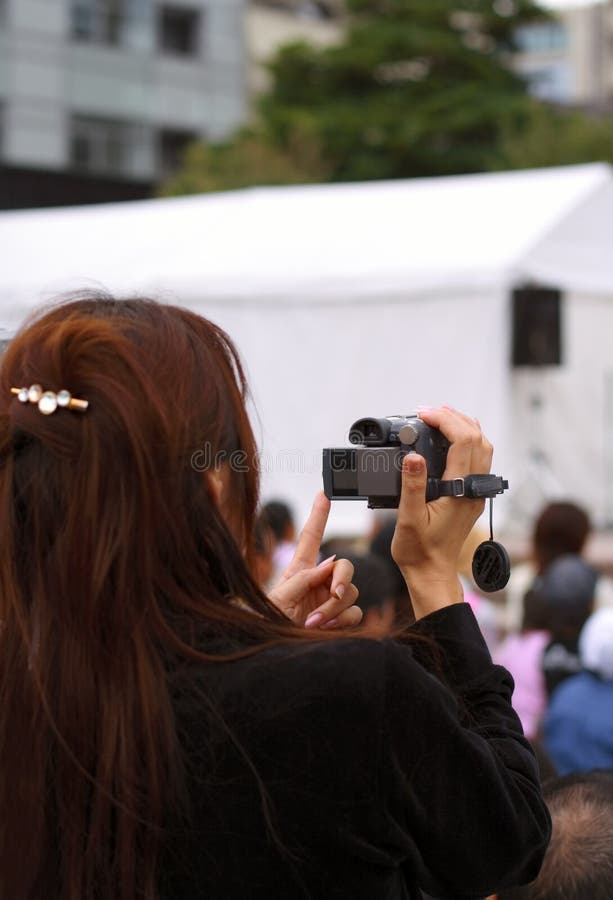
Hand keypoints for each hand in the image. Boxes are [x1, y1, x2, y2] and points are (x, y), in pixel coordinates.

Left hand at [268, 492, 362, 629]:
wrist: (277, 652)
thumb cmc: (270, 623)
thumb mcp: (279, 598)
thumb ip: (302, 579)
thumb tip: (328, 565)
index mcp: (300, 571)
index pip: (312, 538)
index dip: (318, 515)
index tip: (324, 493)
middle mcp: (319, 583)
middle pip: (345, 566)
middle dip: (343, 578)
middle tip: (333, 593)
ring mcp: (331, 602)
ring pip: (352, 592)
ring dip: (335, 606)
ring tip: (314, 621)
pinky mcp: (340, 620)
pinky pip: (356, 612)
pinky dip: (343, 619)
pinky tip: (326, 627)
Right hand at [391, 406, 492, 619]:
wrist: (431, 573)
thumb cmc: (419, 550)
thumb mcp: (408, 518)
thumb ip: (412, 485)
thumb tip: (413, 455)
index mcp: (460, 492)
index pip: (462, 441)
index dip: (444, 421)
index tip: (423, 414)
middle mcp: (474, 489)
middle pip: (477, 438)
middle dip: (455, 418)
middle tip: (428, 411)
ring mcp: (476, 492)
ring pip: (482, 447)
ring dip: (464, 426)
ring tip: (440, 417)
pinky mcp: (471, 495)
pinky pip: (478, 459)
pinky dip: (466, 441)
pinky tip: (448, 439)